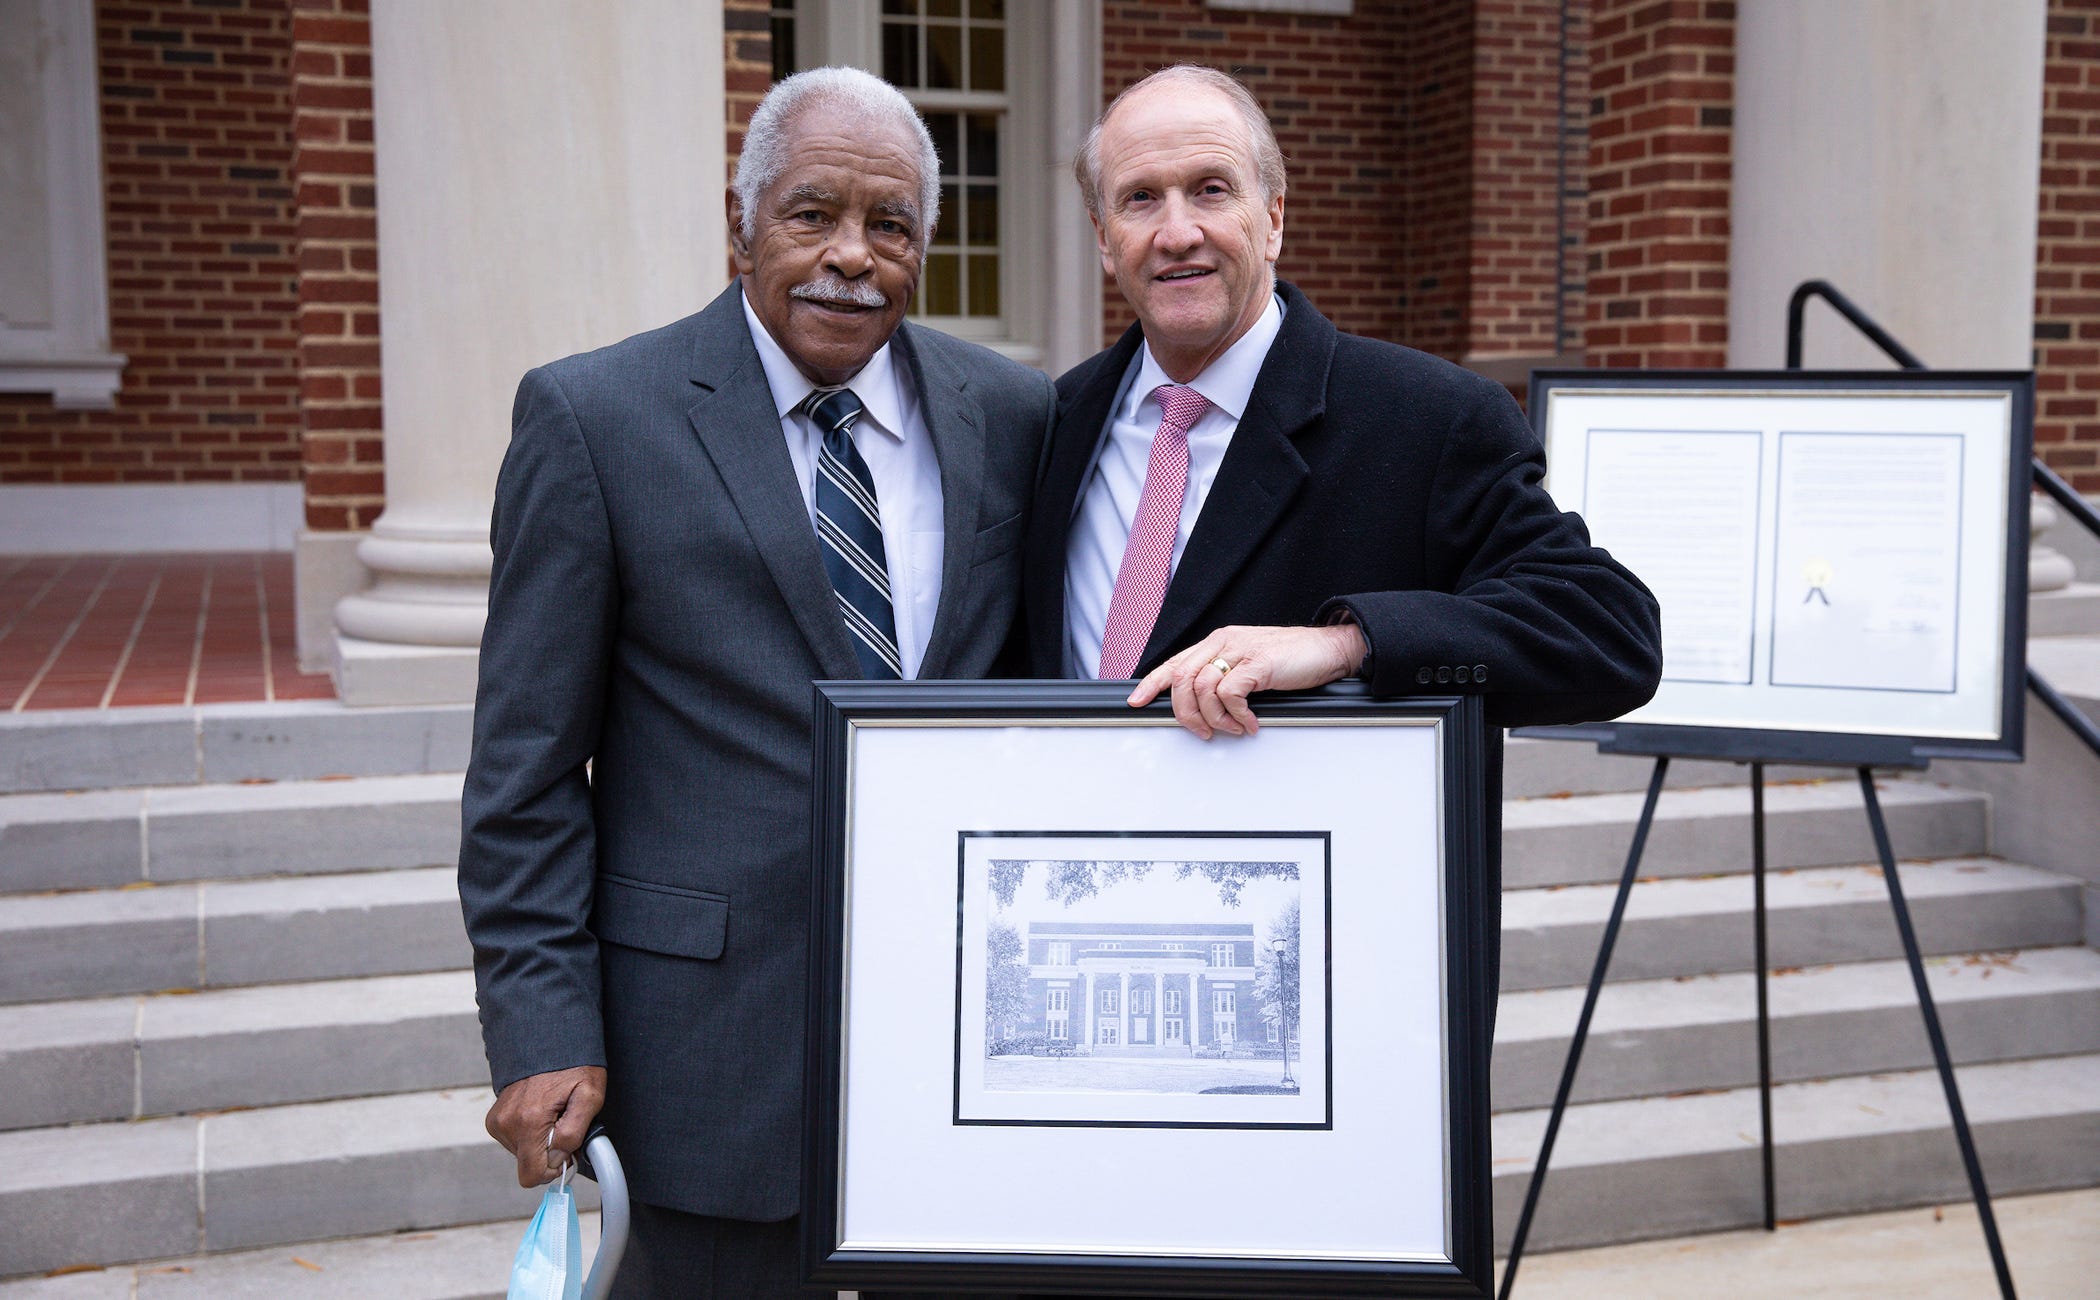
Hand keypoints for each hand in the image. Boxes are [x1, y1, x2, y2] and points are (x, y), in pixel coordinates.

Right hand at [485, 1065, 606, 1187]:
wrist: (549, 1040)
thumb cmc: (574, 1067)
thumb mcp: (589, 1096)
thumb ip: (574, 1133)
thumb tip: (557, 1158)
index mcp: (528, 1122)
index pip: (531, 1175)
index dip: (552, 1170)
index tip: (566, 1152)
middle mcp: (507, 1123)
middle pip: (528, 1164)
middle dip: (548, 1152)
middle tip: (563, 1124)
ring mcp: (498, 1121)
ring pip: (522, 1153)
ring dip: (540, 1141)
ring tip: (552, 1113)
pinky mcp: (494, 1118)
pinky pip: (514, 1140)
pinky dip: (529, 1133)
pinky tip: (540, 1112)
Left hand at [1129, 623, 1366, 738]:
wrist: (1327, 648)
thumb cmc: (1290, 659)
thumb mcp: (1248, 664)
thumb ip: (1224, 676)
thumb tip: (1200, 706)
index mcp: (1217, 642)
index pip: (1174, 662)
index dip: (1151, 684)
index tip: (1136, 702)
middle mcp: (1223, 642)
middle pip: (1182, 678)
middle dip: (1185, 713)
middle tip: (1203, 731)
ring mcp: (1240, 650)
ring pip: (1203, 688)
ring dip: (1214, 718)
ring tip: (1232, 728)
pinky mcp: (1258, 662)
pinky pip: (1230, 694)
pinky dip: (1236, 715)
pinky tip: (1249, 721)